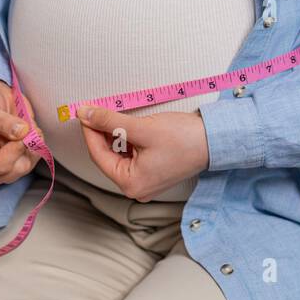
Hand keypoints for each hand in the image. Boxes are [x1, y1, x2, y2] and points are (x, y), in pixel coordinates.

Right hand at [0, 78, 43, 187]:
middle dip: (23, 146)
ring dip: (30, 143)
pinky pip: (34, 159)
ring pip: (28, 165)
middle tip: (21, 124)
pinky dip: (34, 143)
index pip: (0, 166)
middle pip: (16, 169)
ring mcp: (3, 172)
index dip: (16, 147)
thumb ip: (1, 121)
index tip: (22, 128)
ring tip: (19, 124)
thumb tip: (23, 132)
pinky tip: (25, 131)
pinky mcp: (16, 165)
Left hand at [76, 106, 208, 199]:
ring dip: (114, 134)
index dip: (89, 131)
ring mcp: (145, 182)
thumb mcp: (142, 127)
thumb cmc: (184, 138)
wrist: (216, 140)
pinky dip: (127, 139)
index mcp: (131, 184)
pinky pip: (131, 155)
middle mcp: (136, 188)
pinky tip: (128, 125)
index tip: (83, 112)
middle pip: (107, 156)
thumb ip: (109, 121)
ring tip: (114, 115)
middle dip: (101, 132)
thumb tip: (85, 114)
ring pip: (119, 154)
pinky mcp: (153, 172)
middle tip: (96, 110)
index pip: (98, 155)